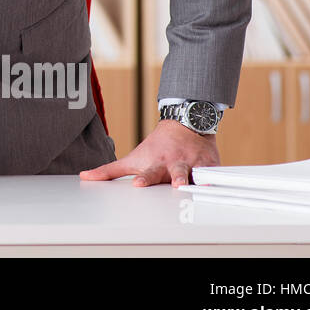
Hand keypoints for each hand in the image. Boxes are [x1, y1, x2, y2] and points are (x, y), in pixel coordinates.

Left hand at [79, 119, 219, 186]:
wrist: (184, 124)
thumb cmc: (156, 147)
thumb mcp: (133, 158)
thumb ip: (110, 170)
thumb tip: (84, 177)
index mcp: (156, 165)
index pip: (148, 174)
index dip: (144, 180)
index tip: (138, 184)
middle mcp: (175, 164)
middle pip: (176, 173)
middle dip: (177, 178)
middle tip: (176, 185)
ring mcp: (194, 164)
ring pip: (199, 174)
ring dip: (201, 178)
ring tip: (204, 185)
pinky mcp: (211, 165)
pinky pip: (218, 173)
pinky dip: (221, 177)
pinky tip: (225, 182)